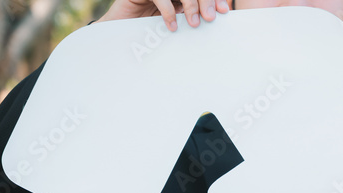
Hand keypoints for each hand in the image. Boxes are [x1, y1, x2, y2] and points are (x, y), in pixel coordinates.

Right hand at [97, 0, 228, 32]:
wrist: (119, 38)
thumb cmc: (147, 35)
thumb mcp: (174, 28)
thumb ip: (189, 21)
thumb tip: (210, 24)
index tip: (224, 11)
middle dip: (205, 1)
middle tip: (210, 18)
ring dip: (190, 4)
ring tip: (194, 22)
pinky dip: (169, 10)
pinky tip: (172, 25)